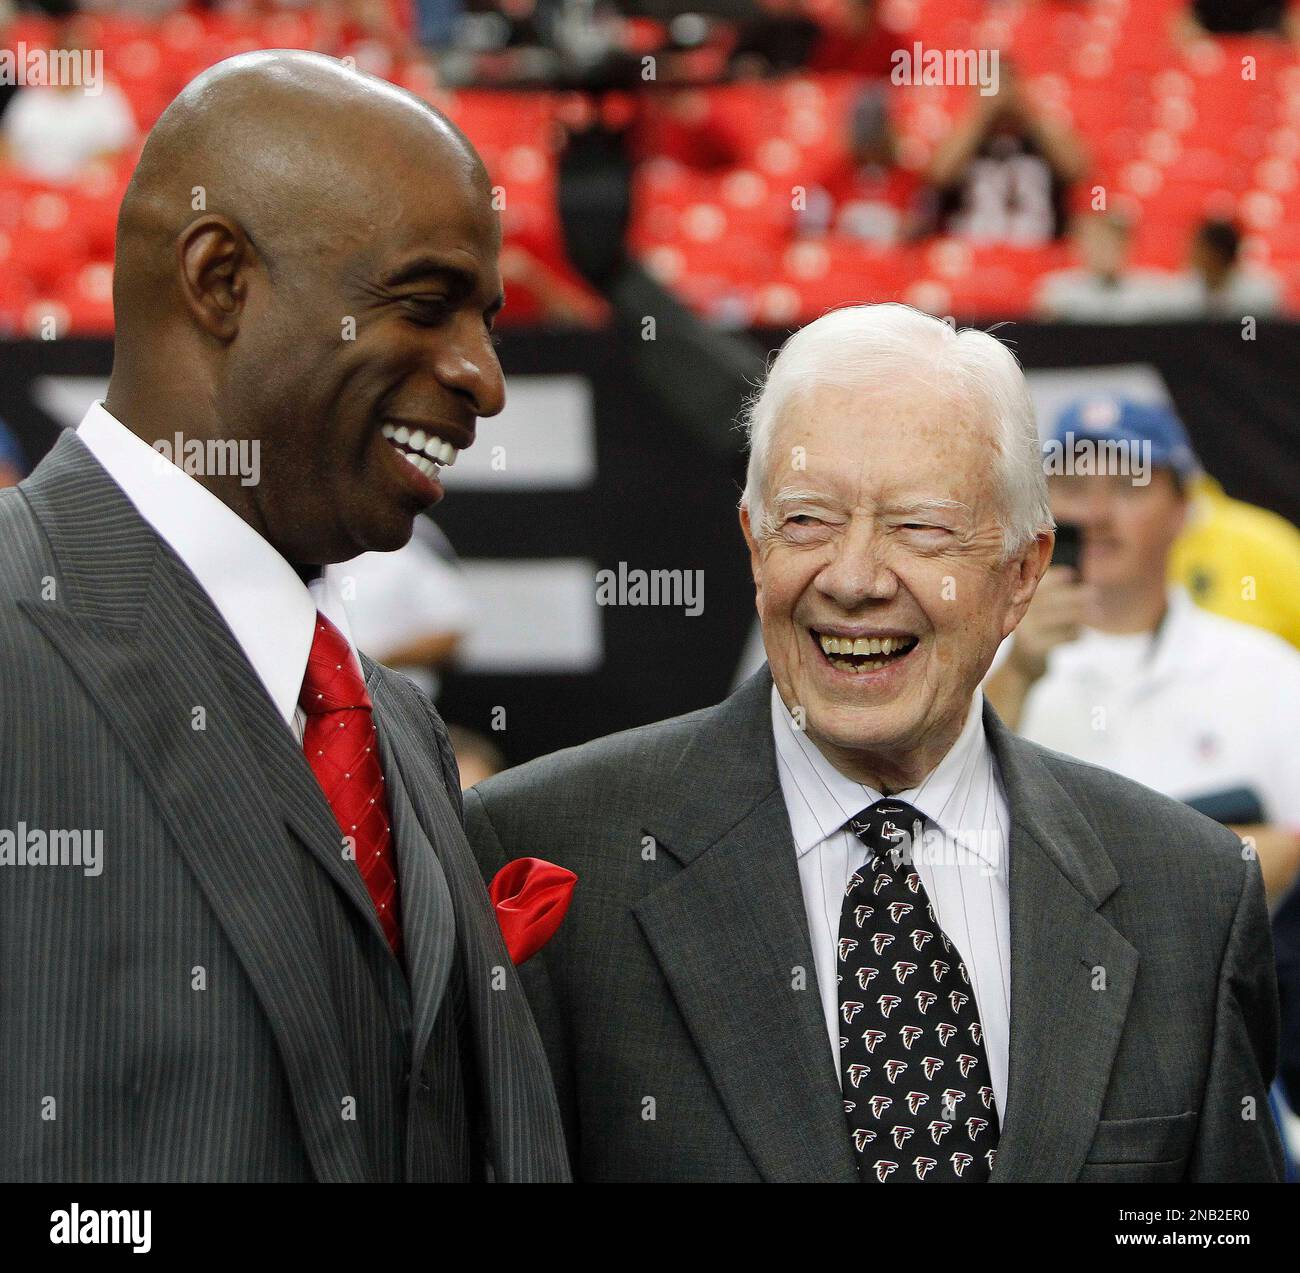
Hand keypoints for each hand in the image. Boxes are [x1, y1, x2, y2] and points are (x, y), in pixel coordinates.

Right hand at [1007, 566, 1092, 681]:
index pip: (1037, 585)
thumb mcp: (1037, 613)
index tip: (1073, 574)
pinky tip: (1080, 635)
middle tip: (1095, 593)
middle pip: (1052, 600)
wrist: (1021, 667)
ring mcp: (1026, 632)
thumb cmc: (1036, 634)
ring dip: (1081, 614)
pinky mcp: (1035, 648)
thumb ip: (1052, 597)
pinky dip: (1076, 634)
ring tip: (1097, 614)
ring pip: (1060, 618)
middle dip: (1076, 595)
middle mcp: (1020, 615)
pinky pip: (1063, 637)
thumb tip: (1079, 582)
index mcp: (1018, 602)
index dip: (1055, 577)